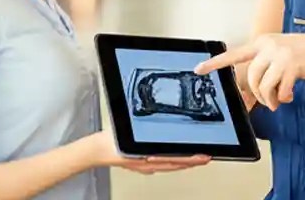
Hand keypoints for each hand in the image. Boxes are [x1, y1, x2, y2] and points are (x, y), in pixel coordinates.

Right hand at [80, 130, 210, 174]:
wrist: (97, 148)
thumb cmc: (111, 142)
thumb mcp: (130, 138)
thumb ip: (144, 144)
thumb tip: (158, 149)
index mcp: (148, 159)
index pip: (176, 160)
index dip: (192, 159)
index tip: (204, 157)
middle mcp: (149, 164)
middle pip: (176, 164)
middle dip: (192, 161)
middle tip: (207, 157)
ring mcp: (146, 164)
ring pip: (171, 165)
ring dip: (184, 161)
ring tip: (197, 158)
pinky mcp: (142, 162)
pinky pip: (163, 163)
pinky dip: (173, 161)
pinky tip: (176, 158)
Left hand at [195, 33, 304, 111]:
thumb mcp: (284, 51)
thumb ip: (269, 63)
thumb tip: (257, 87)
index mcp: (264, 41)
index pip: (234, 53)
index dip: (215, 63)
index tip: (198, 69)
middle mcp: (269, 46)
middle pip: (250, 76)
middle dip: (258, 94)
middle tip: (270, 102)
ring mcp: (280, 55)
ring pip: (262, 85)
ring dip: (270, 99)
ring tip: (280, 101)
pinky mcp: (292, 66)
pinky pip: (279, 90)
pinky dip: (283, 98)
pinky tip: (291, 96)